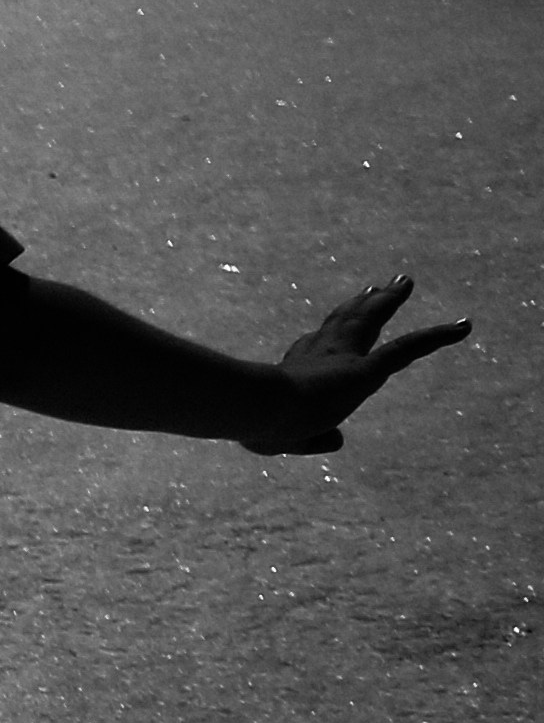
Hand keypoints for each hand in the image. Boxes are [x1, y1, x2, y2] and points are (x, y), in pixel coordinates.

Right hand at [255, 275, 472, 450]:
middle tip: (374, 288)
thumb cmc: (259, 426)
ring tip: (404, 281)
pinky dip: (438, 337)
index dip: (322, 336)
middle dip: (357, 306)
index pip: (310, 349)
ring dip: (388, 301)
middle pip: (341, 324)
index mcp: (293, 373)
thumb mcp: (283, 440)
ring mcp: (342, 357)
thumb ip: (312, 440)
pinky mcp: (366, 367)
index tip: (327, 327)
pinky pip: (410, 348)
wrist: (257, 409)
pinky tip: (463, 327)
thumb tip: (337, 439)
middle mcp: (318, 356)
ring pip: (369, 321)